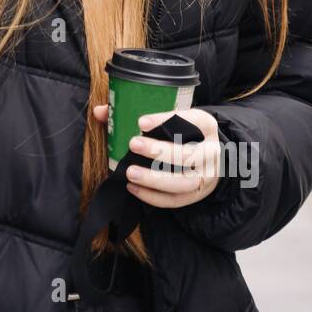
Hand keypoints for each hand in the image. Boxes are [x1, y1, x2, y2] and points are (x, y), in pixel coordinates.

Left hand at [90, 105, 222, 208]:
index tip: (141, 122)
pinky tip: (134, 188)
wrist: (211, 159)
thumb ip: (136, 114)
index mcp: (207, 126)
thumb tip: (100, 112)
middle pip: (188, 154)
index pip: (193, 119)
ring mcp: (206, 176)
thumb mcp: (173, 120)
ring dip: (154, 179)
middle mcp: (211, 151)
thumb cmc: (183, 135)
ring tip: (130, 173)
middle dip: (158, 151)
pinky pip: (176, 200)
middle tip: (132, 144)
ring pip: (183, 181)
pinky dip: (153, 196)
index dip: (167, 120)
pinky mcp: (198, 194)